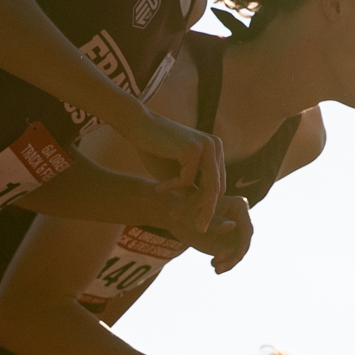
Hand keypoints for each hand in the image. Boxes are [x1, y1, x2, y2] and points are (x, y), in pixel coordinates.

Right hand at [127, 110, 225, 231]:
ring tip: (174, 216)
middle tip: (199, 228)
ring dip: (191, 205)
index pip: (217, 184)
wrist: (137, 126)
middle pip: (216, 187)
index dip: (206, 204)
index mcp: (215, 151)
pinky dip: (171, 188)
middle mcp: (216, 147)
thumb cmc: (154, 150)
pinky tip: (158, 188)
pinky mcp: (194, 149)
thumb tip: (204, 211)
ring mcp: (208, 146)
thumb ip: (191, 187)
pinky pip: (186, 180)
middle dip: (206, 210)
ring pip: (207, 187)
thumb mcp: (176, 173)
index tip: (195, 220)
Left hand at [174, 193, 253, 272]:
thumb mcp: (201, 216)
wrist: (180, 219)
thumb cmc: (189, 211)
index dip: (244, 243)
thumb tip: (233, 225)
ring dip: (229, 262)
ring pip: (238, 251)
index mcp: (239, 206)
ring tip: (216, 269)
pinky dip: (224, 264)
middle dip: (235, 255)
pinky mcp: (229, 243)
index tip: (239, 256)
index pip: (247, 227)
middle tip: (222, 265)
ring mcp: (236, 232)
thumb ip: (216, 221)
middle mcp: (241, 219)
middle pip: (244, 241)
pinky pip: (231, 256)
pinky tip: (214, 267)